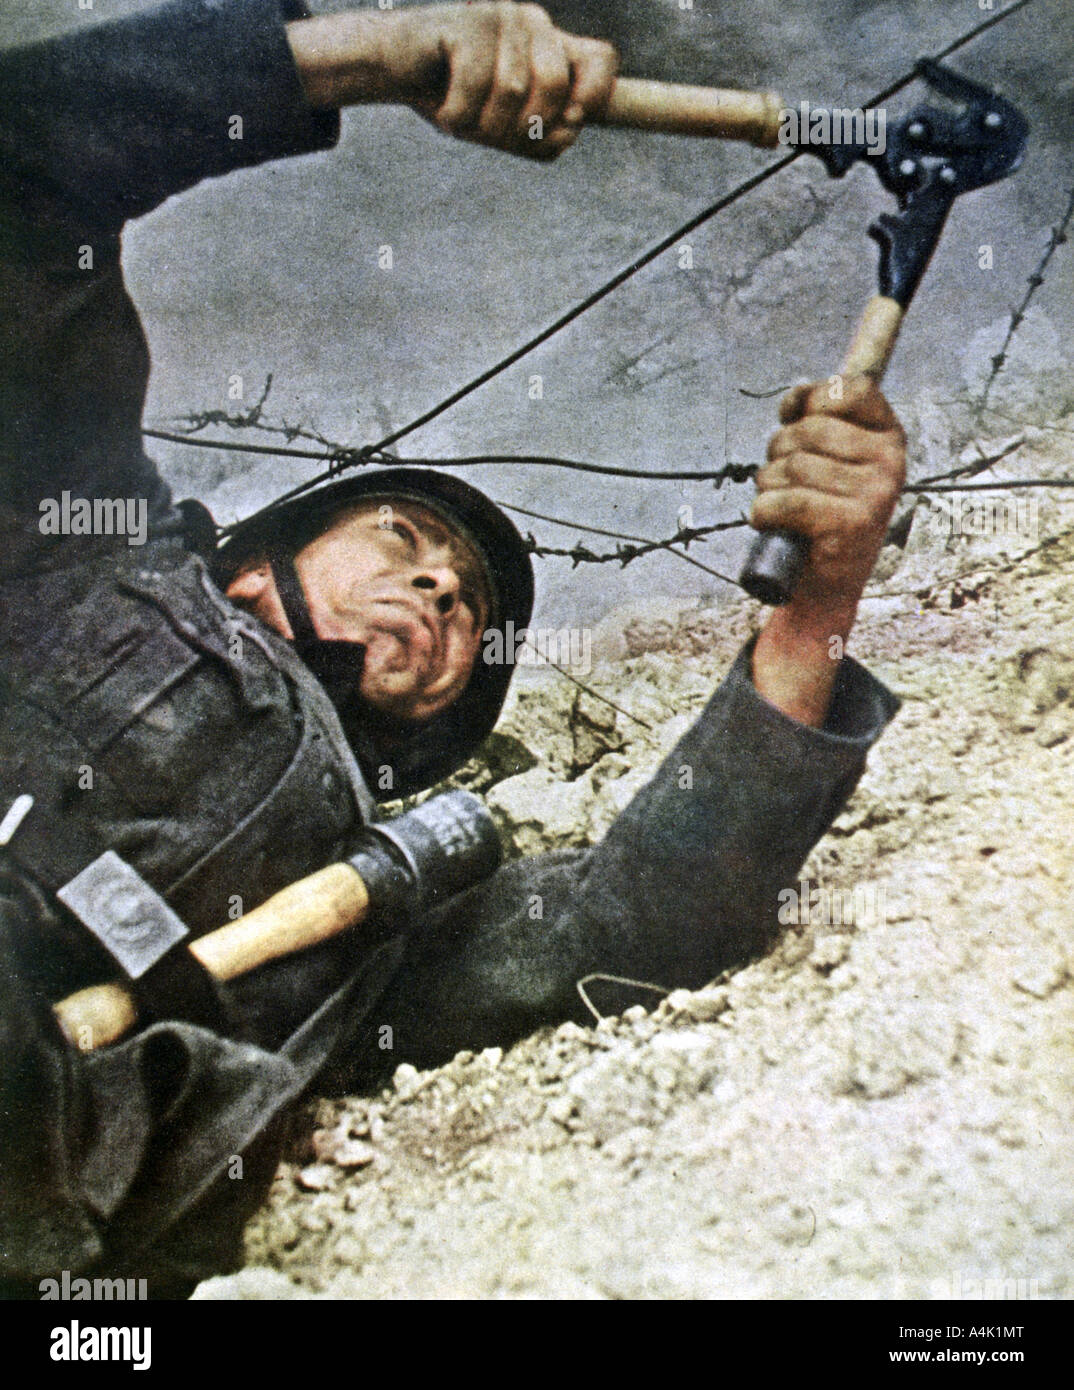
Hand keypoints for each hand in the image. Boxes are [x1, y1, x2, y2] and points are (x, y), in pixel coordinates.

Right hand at [408, 3, 618, 158]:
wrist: (394, 71)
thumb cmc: (455, 97)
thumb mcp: (506, 129)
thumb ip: (545, 136)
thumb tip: (570, 126)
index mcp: (552, 46)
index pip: (602, 61)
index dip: (595, 98)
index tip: (570, 123)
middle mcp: (533, 23)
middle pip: (555, 84)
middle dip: (523, 128)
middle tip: (492, 139)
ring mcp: (501, 16)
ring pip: (514, 89)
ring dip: (484, 126)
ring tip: (463, 125)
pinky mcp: (467, 21)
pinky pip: (476, 83)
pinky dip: (459, 115)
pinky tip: (446, 114)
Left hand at [749, 376, 904, 726]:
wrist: (825, 588)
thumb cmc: (819, 515)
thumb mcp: (827, 460)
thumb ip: (818, 419)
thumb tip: (797, 396)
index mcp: (890, 438)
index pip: (851, 388)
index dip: (811, 398)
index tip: (794, 420)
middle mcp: (890, 463)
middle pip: (808, 428)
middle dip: (777, 452)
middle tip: (782, 482)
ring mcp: (875, 494)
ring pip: (790, 465)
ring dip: (767, 485)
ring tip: (778, 506)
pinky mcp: (850, 524)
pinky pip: (783, 500)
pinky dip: (762, 512)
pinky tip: (768, 522)